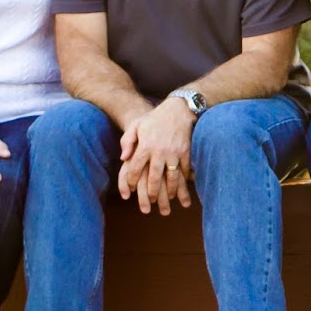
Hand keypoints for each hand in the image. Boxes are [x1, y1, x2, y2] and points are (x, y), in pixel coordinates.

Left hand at [117, 99, 195, 214]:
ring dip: (169, 191)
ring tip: (167, 199)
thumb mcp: (136, 125)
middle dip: (151, 193)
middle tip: (150, 201)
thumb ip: (127, 141)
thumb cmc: (154, 118)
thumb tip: (123, 158)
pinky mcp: (186, 152)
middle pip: (153, 178)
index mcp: (145, 145)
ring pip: (171, 178)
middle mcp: (159, 151)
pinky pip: (184, 171)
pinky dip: (183, 181)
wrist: (178, 109)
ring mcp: (175, 153)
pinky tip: (180, 187)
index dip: (130, 181)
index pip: (134, 168)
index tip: (130, 189)